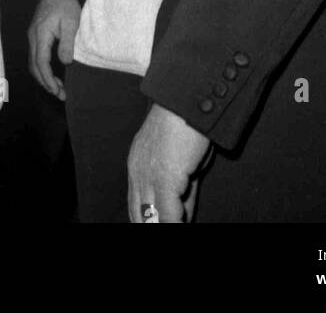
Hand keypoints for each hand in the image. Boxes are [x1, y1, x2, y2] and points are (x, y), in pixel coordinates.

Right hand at [28, 0, 80, 99]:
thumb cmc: (66, 4)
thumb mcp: (71, 23)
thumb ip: (67, 43)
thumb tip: (65, 63)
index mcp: (40, 34)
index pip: (41, 62)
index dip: (48, 79)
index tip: (57, 90)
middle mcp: (32, 37)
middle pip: (34, 66)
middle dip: (46, 82)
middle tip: (60, 94)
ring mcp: (32, 36)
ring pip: (33, 62)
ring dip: (44, 77)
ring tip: (58, 88)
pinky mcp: (35, 35)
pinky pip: (36, 56)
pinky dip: (43, 69)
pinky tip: (53, 74)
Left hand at [127, 104, 210, 222]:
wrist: (189, 101)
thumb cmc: (189, 126)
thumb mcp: (184, 163)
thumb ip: (183, 192)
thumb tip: (184, 216)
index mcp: (138, 165)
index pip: (136, 206)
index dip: (148, 221)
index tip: (161, 223)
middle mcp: (137, 172)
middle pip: (138, 214)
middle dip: (154, 224)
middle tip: (171, 225)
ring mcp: (148, 176)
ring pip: (149, 219)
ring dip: (163, 224)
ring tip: (178, 225)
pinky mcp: (164, 178)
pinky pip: (167, 216)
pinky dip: (176, 223)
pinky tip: (185, 224)